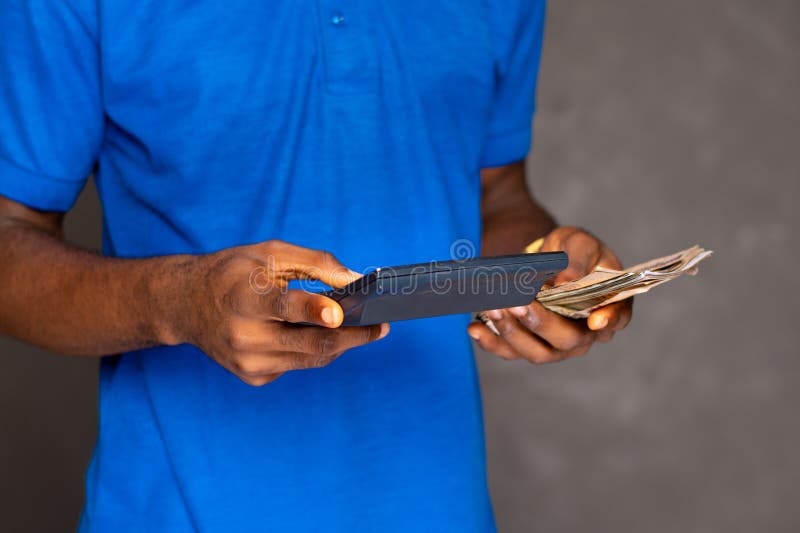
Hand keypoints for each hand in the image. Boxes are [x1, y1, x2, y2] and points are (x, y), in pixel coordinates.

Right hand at [166, 240, 388, 385]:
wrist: (186, 305)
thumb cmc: (234, 272)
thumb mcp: (270, 252)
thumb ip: (316, 263)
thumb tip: (356, 280)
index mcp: (244, 298)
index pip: (284, 307)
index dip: (315, 310)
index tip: (341, 312)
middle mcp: (244, 336)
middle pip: (310, 343)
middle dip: (353, 336)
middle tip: (382, 326)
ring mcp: (248, 362)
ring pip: (311, 358)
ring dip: (340, 344)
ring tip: (360, 327)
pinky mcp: (254, 377)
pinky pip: (298, 365)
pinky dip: (313, 349)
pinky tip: (314, 334)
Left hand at [468, 226, 631, 363]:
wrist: (545, 259)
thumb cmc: (571, 251)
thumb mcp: (578, 242)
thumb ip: (578, 257)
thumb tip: (565, 281)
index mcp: (609, 304)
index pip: (618, 317)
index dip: (610, 320)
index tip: (596, 321)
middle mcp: (586, 333)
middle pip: (569, 340)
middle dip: (541, 323)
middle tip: (518, 302)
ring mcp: (557, 345)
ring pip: (538, 353)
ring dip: (513, 333)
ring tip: (493, 308)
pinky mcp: (529, 346)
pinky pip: (510, 352)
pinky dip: (490, 342)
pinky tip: (474, 327)